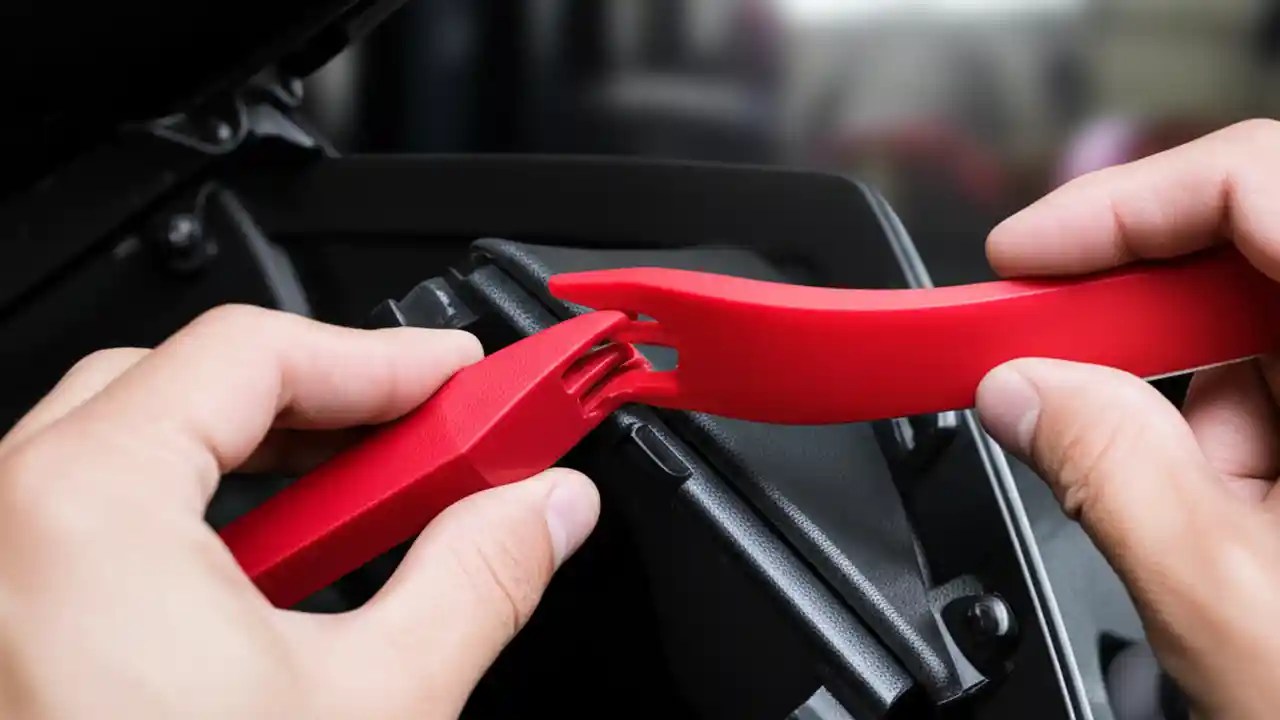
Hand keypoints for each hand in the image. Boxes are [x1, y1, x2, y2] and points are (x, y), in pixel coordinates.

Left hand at [0, 305, 599, 718]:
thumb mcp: (375, 710)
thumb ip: (478, 580)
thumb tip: (543, 512)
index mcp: (84, 510)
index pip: (255, 351)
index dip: (385, 358)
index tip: (463, 381)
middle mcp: (5, 531)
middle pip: (188, 390)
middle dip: (328, 406)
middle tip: (435, 439)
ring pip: (134, 460)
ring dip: (265, 471)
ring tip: (370, 518)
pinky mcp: (4, 642)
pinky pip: (96, 536)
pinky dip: (198, 535)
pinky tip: (272, 596)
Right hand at [976, 119, 1279, 719]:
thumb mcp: (1227, 599)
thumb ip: (1107, 471)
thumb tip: (1021, 388)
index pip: (1261, 182)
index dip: (1124, 204)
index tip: (1023, 259)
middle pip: (1258, 253)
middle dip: (1143, 323)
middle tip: (1051, 368)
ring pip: (1278, 327)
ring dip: (1202, 401)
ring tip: (1195, 511)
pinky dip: (1249, 435)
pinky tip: (1245, 517)